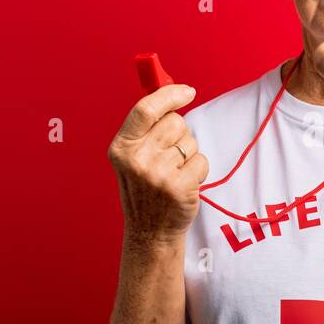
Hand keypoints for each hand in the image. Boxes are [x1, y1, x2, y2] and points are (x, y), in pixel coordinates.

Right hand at [107, 83, 208, 244]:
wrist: (150, 232)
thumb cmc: (145, 190)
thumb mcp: (133, 158)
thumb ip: (147, 128)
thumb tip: (173, 92)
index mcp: (122, 147)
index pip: (146, 109)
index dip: (169, 95)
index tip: (187, 91)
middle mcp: (137, 159)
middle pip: (175, 122)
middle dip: (180, 133)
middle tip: (170, 156)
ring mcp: (158, 174)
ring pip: (191, 141)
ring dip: (189, 155)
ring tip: (174, 174)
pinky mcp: (180, 187)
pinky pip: (202, 160)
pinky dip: (199, 171)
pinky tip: (184, 185)